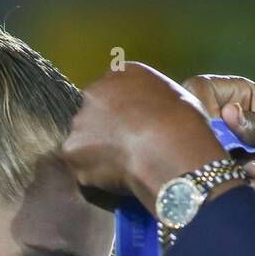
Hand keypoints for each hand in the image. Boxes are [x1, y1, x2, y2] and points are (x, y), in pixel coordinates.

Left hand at [61, 63, 239, 215]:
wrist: (167, 147)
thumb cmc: (182, 121)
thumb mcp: (172, 95)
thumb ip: (150, 101)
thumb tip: (150, 117)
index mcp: (121, 74)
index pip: (113, 93)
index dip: (122, 116)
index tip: (133, 131)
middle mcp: (94, 92)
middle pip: (93, 116)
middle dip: (104, 133)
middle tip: (125, 152)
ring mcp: (80, 122)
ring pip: (85, 142)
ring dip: (97, 155)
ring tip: (122, 170)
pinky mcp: (72, 151)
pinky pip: (83, 168)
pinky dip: (95, 178)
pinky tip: (116, 181)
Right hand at [182, 74, 254, 255]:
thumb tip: (227, 114)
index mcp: (245, 100)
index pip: (203, 88)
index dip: (199, 102)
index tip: (212, 123)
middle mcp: (230, 125)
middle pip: (194, 124)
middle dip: (212, 140)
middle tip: (231, 152)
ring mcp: (226, 156)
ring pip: (200, 156)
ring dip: (225, 164)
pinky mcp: (227, 183)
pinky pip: (213, 182)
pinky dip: (232, 183)